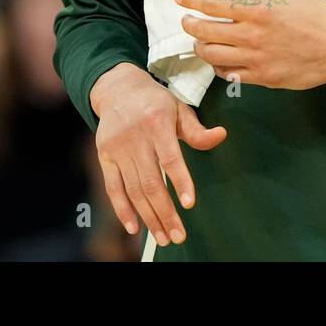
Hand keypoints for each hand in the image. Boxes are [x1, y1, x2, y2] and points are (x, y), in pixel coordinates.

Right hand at [89, 62, 226, 245]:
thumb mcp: (179, 109)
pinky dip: (121, 209)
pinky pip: (113, 187)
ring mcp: (117, 148)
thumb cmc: (155, 101)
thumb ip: (197, 130)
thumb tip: (221, 136)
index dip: (180, 181)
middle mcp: (135, 137)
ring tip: (163, 237)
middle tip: (178, 235)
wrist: (118, 88)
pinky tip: (133, 227)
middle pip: (150, 181)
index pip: (170, 158)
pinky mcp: (104, 155)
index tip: (189, 204)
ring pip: (133, 189)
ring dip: (148, 216)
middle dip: (165, 212)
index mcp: (157, 122)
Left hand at [175, 0, 325, 90]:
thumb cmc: (318, 15)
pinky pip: (229, 75)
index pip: (213, 5)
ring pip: (212, 56)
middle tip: (186, 21)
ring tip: (199, 41)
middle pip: (206, 32)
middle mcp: (252, 36)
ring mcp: (256, 60)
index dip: (192, 1)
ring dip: (200, 47)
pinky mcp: (262, 78)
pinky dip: (218, 66)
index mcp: (258, 11)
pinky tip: (220, 59)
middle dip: (190, 25)